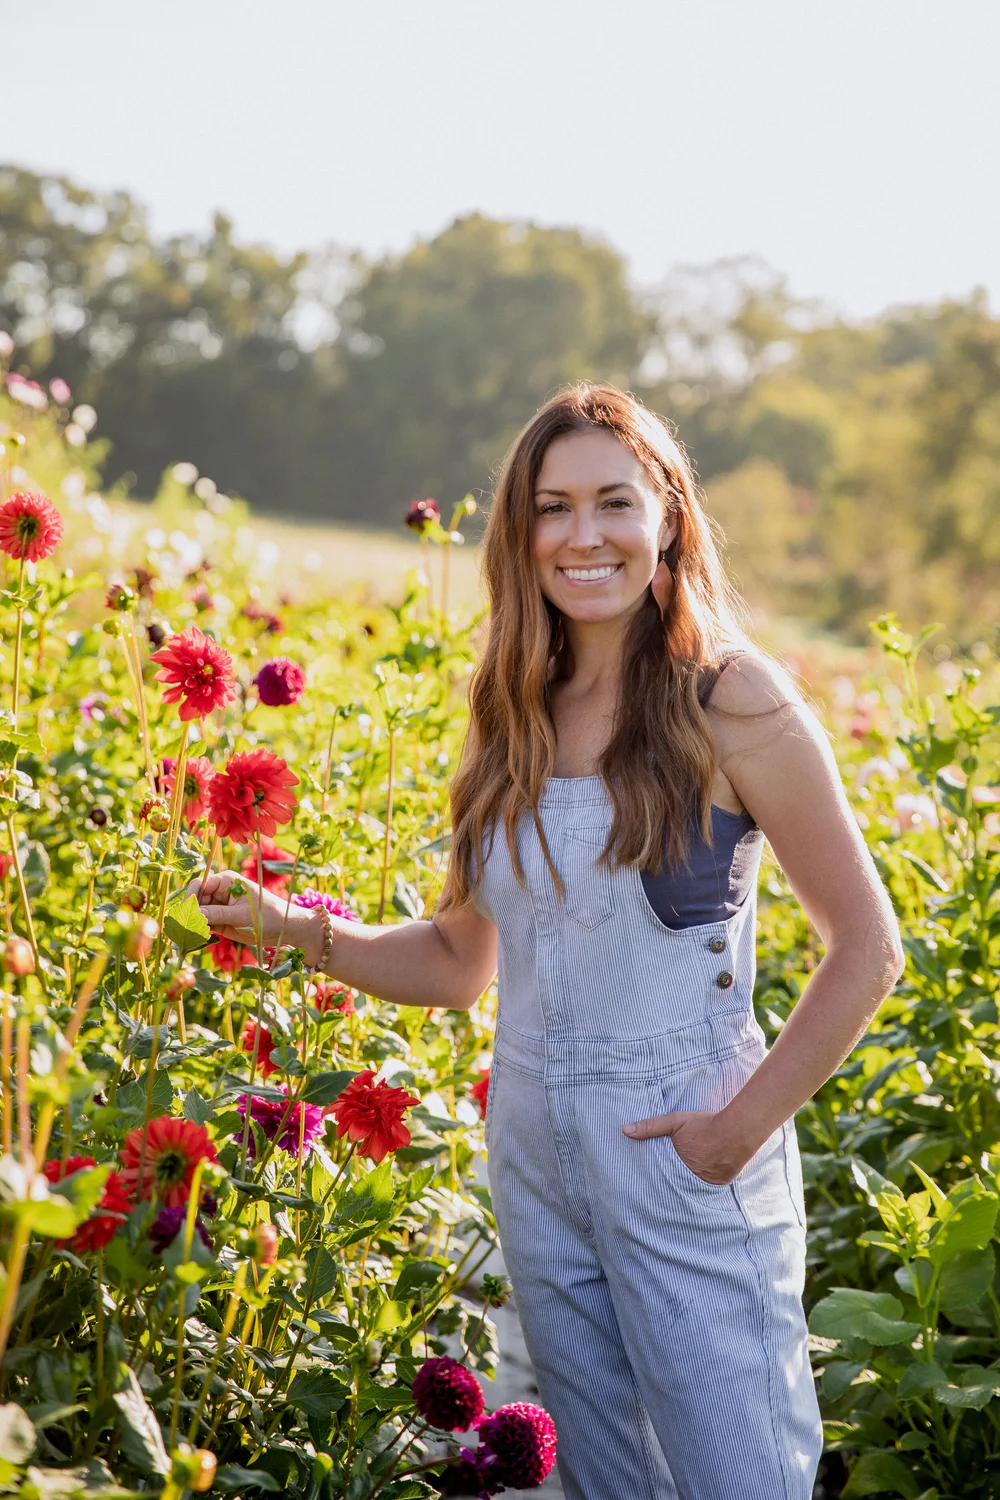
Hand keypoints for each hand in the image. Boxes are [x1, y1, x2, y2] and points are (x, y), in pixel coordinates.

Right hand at [187, 869, 318, 960]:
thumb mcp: (242, 915)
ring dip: (192, 924)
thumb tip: (194, 915)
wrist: (283, 929)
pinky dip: (199, 931)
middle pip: (196, 900)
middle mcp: (220, 891)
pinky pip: (204, 925)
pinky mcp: (221, 921)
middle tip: (182, 929)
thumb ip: (218, 914)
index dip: (190, 897)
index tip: (185, 913)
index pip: (200, 884)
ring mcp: (219, 907)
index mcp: (226, 881)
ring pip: (198, 914)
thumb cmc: (267, 916)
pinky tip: (196, 939)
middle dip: (189, 913)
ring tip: (186, 936)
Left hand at [622, 1109, 744, 1184]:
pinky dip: (702, 1184)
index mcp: (674, 1165)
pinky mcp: (719, 1184)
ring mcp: (704, 1183)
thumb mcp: (674, 1121)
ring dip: (685, 1185)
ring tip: (679, 1189)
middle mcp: (688, 1178)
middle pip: (674, 1184)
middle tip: (659, 1192)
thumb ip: (650, 1127)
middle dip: (668, 1185)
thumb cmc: (704, 1125)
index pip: (659, 1177)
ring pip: (690, 1187)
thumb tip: (624, 1131)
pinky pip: (706, 1187)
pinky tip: (699, 1182)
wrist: (737, 1132)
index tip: (645, 1185)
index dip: (654, 1178)